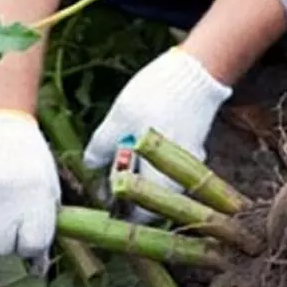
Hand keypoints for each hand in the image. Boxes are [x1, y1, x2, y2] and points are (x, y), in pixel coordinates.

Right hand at [0, 110, 60, 259]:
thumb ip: (44, 225)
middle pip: (0, 248)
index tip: (25, 234)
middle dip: (3, 240)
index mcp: (36, 197)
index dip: (29, 244)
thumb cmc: (28, 160)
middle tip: (2, 222)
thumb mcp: (47, 188)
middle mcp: (6, 198)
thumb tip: (38, 268)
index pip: (33, 246)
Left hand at [83, 48, 231, 222]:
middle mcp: (182, 179)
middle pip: (150, 198)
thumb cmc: (156, 96)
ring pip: (158, 178)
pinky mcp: (193, 145)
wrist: (196, 69)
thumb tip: (90, 165)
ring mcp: (190, 161)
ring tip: (121, 146)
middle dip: (127, 186)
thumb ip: (101, 147)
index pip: (141, 217)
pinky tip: (138, 137)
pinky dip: (151, 156)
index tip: (103, 193)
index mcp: (163, 182)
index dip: (119, 209)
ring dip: (138, 169)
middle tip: (108, 166)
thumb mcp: (118, 120)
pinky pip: (168, 162)